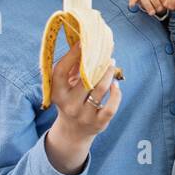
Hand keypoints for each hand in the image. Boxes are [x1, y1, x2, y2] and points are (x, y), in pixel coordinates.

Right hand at [44, 47, 121, 173]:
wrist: (72, 132)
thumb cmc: (70, 101)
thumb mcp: (65, 88)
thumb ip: (72, 69)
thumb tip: (84, 45)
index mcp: (57, 94)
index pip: (61, 72)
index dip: (71, 55)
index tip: (83, 42)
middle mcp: (69, 105)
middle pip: (85, 80)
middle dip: (98, 64)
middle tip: (106, 55)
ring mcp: (84, 115)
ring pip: (100, 90)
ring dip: (109, 75)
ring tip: (112, 65)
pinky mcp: (98, 123)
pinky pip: (111, 106)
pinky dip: (116, 94)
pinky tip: (116, 85)